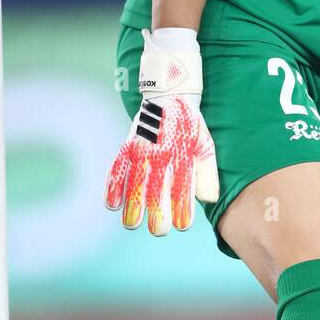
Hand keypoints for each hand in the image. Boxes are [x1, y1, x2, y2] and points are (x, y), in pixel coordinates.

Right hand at [105, 28, 218, 235]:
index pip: (182, 185)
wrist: (171, 88)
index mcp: (182, 153)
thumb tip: (209, 199)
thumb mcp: (205, 143)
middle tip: (159, 231)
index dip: (182, 206)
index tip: (183, 226)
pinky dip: (113, 185)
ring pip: (136, 180)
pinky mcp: (129, 143)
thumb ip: (207, 172)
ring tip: (132, 225)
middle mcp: (162, 152)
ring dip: (133, 204)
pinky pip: (119, 166)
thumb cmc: (190, 121)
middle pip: (158, 186)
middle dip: (158, 210)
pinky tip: (110, 204)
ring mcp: (143, 148)